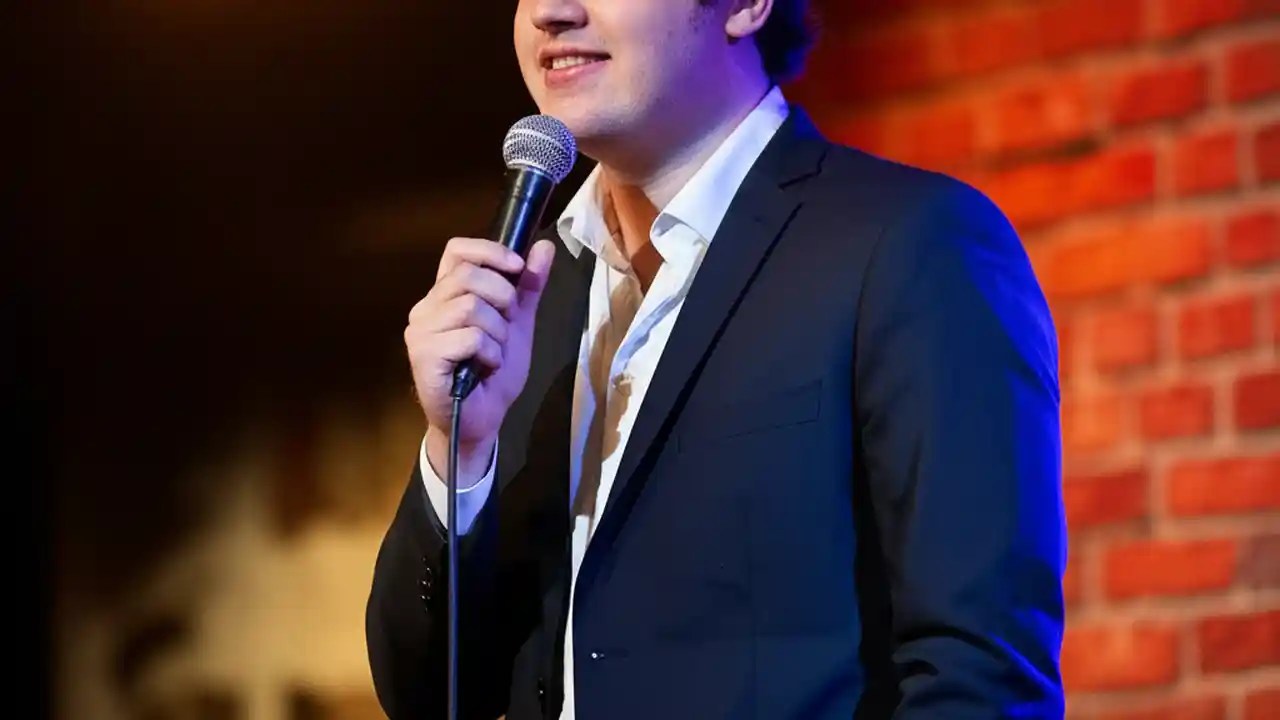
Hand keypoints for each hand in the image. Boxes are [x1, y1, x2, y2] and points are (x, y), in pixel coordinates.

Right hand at [405, 236, 555, 483]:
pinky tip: (485, 368)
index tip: (517, 268)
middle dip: (502, 299)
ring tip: (494, 352)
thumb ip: (529, 287)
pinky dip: (489, 353)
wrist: (482, 420)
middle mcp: (426, 308)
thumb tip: (544, 246)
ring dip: (497, 332)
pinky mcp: (423, 356)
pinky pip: (468, 337)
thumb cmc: (493, 374)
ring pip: (470, 306)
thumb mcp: (518, 324)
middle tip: (507, 328)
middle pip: (468, 276)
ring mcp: (420, 332)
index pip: (456, 250)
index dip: (489, 251)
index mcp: (445, 295)